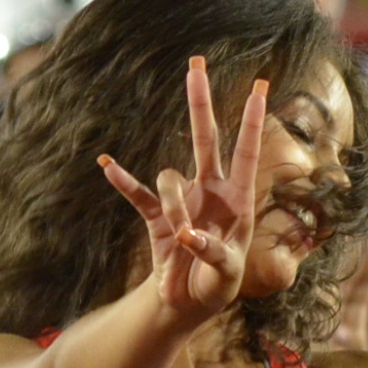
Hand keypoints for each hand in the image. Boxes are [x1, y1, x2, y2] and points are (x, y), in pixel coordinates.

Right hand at [98, 58, 267, 323]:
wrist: (189, 303)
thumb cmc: (218, 287)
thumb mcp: (226, 275)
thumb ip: (211, 252)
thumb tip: (184, 233)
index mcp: (237, 200)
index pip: (245, 151)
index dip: (252, 120)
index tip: (261, 86)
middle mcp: (210, 190)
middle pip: (204, 138)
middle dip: (200, 102)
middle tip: (195, 63)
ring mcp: (182, 200)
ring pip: (170, 179)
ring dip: (174, 206)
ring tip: (180, 240)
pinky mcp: (156, 217)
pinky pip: (137, 195)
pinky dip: (123, 181)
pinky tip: (107, 164)